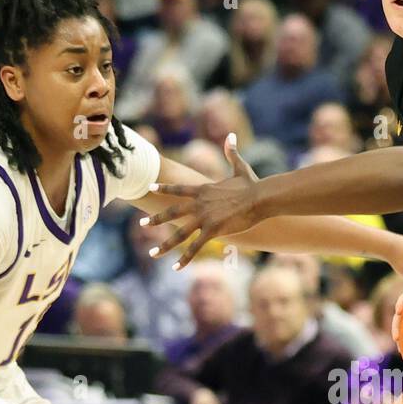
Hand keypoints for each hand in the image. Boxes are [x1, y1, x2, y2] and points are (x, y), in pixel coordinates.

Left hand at [143, 134, 260, 268]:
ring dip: (165, 245)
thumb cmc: (252, 185)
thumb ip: (232, 153)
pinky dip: (185, 259)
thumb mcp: (240, 167)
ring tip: (153, 253)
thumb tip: (231, 136)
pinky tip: (176, 268)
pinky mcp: (212, 231)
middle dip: (156, 219)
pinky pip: (195, 247)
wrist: (259, 198)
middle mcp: (199, 204)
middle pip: (172, 212)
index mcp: (203, 190)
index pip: (178, 189)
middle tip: (142, 224)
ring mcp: (204, 218)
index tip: (150, 187)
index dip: (163, 188)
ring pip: (179, 234)